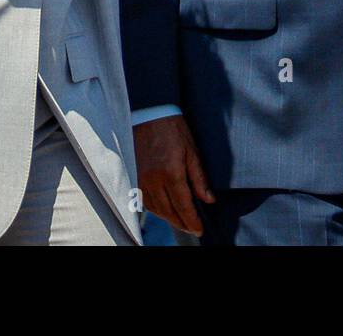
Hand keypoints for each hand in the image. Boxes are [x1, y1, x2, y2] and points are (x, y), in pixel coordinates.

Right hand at [134, 114, 214, 234]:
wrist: (149, 113)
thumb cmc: (173, 129)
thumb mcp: (192, 150)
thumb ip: (199, 178)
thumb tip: (208, 200)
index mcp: (171, 172)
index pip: (183, 205)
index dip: (192, 220)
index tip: (199, 230)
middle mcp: (153, 179)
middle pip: (169, 211)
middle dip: (182, 223)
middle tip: (193, 228)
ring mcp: (141, 179)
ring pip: (156, 209)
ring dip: (169, 218)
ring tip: (181, 221)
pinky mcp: (134, 176)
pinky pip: (145, 201)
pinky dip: (156, 209)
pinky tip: (165, 209)